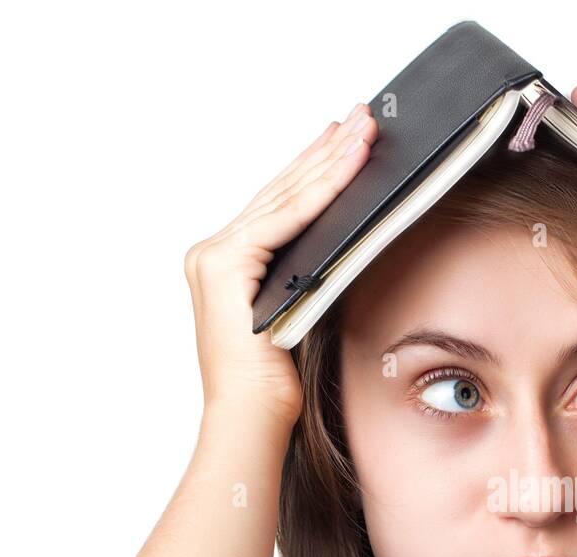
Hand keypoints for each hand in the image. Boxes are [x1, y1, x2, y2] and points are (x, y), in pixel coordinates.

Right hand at [182, 102, 375, 427]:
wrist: (251, 419)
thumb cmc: (276, 385)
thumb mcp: (300, 314)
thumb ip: (309, 276)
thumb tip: (348, 244)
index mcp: (227, 263)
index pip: (278, 204)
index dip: (314, 168)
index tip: (345, 139)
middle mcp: (213, 252)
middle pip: (281, 191)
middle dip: (325, 151)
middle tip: (362, 117)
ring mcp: (214, 256)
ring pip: (285, 198)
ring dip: (329, 160)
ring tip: (363, 130)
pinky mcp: (223, 264)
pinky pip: (284, 220)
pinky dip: (319, 192)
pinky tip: (347, 165)